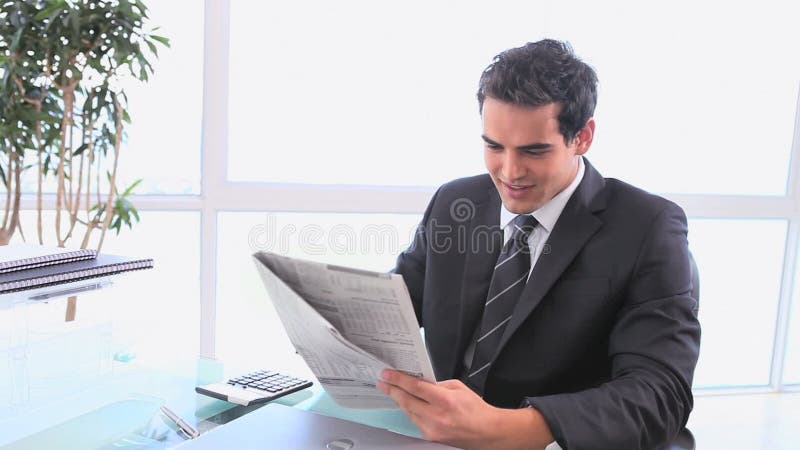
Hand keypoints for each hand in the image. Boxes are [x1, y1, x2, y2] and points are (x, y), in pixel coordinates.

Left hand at [377, 369, 553, 449]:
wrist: (487, 432)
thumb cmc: (476, 410)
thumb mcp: (458, 388)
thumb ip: (437, 385)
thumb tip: (420, 382)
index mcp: (445, 401)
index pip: (415, 387)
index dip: (398, 380)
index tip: (387, 374)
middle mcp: (437, 416)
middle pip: (406, 401)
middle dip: (392, 390)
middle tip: (383, 382)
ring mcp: (432, 429)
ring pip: (408, 411)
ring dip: (399, 400)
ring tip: (392, 390)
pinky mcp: (431, 437)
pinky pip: (415, 421)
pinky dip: (410, 411)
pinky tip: (407, 404)